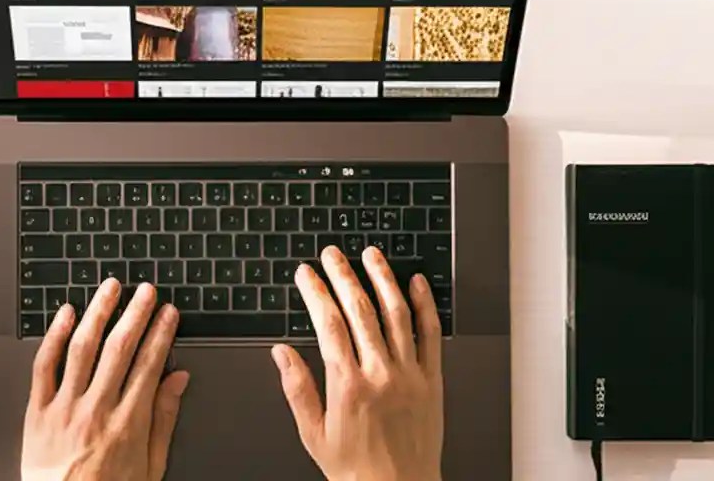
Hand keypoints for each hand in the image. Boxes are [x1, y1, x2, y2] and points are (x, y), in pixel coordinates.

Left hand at [21, 279, 189, 480]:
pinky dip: (54, 336)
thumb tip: (178, 381)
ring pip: (82, 348)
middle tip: (146, 291)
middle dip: (136, 314)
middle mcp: (96, 409)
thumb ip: (164, 419)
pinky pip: (44, 366)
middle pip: (120, 349)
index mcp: (128, 423)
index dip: (161, 333)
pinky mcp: (37, 411)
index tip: (168, 313)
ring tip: (110, 288)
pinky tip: (65, 314)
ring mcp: (64, 408)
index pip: (149, 364)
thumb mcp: (150, 466)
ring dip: (99, 313)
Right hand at [272, 246, 443, 480]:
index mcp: (348, 386)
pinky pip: (431, 335)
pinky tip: (417, 283)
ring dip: (383, 278)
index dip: (315, 292)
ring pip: (396, 314)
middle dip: (343, 276)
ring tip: (371, 255)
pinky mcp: (432, 381)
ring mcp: (409, 375)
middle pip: (360, 310)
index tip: (307, 274)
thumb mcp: (313, 433)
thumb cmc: (356, 469)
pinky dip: (425, 305)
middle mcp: (380, 375)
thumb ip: (297, 389)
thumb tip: (281, 353)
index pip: (329, 324)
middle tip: (332, 254)